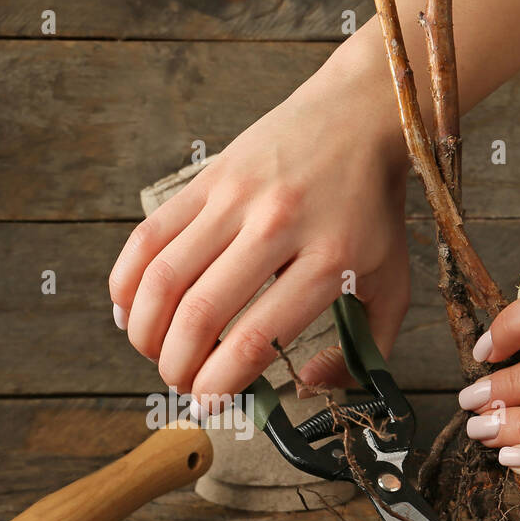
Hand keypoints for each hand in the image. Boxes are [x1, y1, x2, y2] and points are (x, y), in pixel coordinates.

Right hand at [108, 49, 411, 410]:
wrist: (359, 115)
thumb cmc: (373, 214)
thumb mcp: (391, 285)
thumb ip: (363, 352)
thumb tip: (305, 387)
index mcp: (329, 260)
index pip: (252, 339)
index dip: (218, 385)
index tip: (208, 404)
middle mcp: (278, 225)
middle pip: (199, 314)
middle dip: (176, 366)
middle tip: (179, 382)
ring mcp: (237, 197)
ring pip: (163, 277)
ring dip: (146, 330)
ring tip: (154, 352)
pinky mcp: (208, 177)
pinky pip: (148, 237)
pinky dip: (127, 282)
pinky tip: (130, 310)